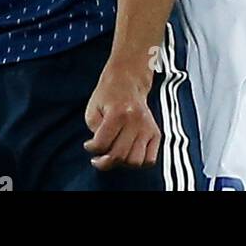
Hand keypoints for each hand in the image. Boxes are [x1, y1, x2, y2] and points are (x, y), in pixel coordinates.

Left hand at [83, 56, 159, 170]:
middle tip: (99, 157)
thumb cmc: (108, 95)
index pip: (102, 144)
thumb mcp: (93, 109)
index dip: (91, 148)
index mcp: (118, 113)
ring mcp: (147, 127)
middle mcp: (135, 120)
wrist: (128, 81)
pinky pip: (150, 160)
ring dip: (123, 163)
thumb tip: (102, 150)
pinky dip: (139, 162)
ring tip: (115, 155)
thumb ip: (95, 131)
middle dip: (105, 161)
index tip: (89, 145)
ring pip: (135, 161)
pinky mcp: (156, 133)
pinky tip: (129, 154)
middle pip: (119, 156)